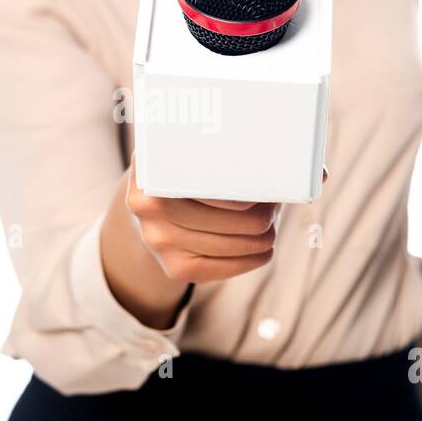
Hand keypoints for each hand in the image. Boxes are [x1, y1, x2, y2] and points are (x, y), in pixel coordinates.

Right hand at [98, 155, 277, 328]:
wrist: (151, 203)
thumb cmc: (184, 171)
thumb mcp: (189, 151)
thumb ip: (215, 153)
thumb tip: (268, 166)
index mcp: (153, 170)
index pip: (212, 183)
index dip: (245, 185)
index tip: (264, 183)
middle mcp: (148, 208)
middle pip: (228, 217)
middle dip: (261, 213)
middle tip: (274, 205)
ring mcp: (159, 241)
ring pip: (231, 244)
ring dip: (261, 235)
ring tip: (270, 224)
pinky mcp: (174, 268)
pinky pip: (223, 269)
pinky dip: (250, 260)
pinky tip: (263, 251)